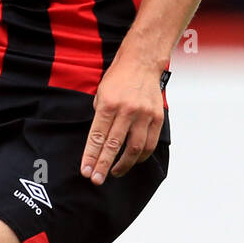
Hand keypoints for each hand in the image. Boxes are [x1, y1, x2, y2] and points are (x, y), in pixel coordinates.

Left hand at [80, 55, 165, 184]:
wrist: (142, 62)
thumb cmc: (119, 77)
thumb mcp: (101, 93)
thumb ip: (100, 116)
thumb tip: (98, 140)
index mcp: (109, 104)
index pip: (97, 137)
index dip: (91, 156)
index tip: (86, 171)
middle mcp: (127, 110)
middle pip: (114, 145)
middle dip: (103, 165)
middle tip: (97, 180)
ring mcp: (144, 115)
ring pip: (135, 148)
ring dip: (124, 164)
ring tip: (114, 172)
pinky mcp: (157, 117)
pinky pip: (150, 143)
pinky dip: (141, 156)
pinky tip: (132, 161)